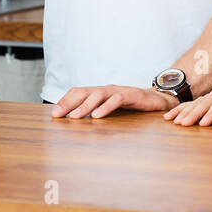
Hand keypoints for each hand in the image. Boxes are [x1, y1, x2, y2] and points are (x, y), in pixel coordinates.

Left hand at [51, 85, 173, 118]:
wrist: (158, 100)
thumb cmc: (132, 106)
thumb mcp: (112, 109)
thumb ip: (97, 112)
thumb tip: (77, 122)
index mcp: (101, 92)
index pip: (79, 92)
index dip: (65, 101)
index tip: (54, 114)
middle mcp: (107, 89)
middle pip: (85, 91)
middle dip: (69, 103)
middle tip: (57, 115)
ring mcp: (119, 91)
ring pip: (99, 94)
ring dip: (85, 106)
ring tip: (74, 117)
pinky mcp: (132, 95)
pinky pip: (117, 99)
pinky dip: (106, 107)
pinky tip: (98, 116)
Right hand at [163, 85, 211, 125]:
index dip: (211, 114)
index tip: (203, 124)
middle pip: (203, 104)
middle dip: (192, 114)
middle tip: (183, 124)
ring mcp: (208, 97)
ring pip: (193, 104)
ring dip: (183, 113)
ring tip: (173, 121)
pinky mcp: (203, 101)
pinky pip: (189, 105)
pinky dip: (179, 110)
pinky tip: (169, 117)